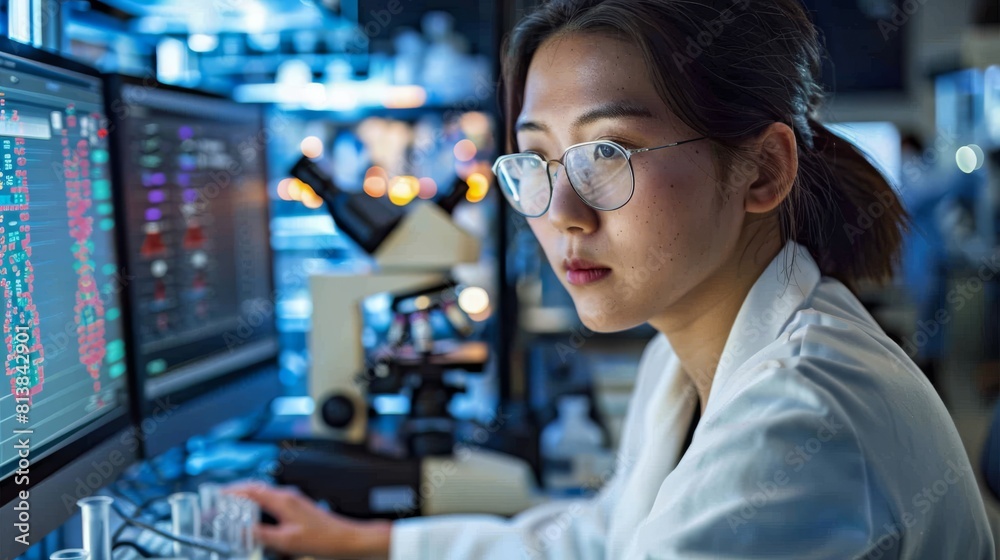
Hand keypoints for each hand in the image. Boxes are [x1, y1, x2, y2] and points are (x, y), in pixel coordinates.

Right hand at [224, 482, 391, 558]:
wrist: (346, 539)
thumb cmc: (323, 539)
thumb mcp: (287, 541)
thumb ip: (262, 534)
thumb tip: (240, 531)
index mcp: (283, 500)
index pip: (250, 490)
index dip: (229, 492)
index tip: (213, 496)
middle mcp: (287, 496)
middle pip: (255, 488)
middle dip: (234, 492)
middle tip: (216, 500)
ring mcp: (292, 500)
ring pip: (263, 493)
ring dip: (245, 497)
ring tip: (229, 505)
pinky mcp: (296, 507)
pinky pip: (271, 499)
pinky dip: (257, 502)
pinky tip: (254, 513)